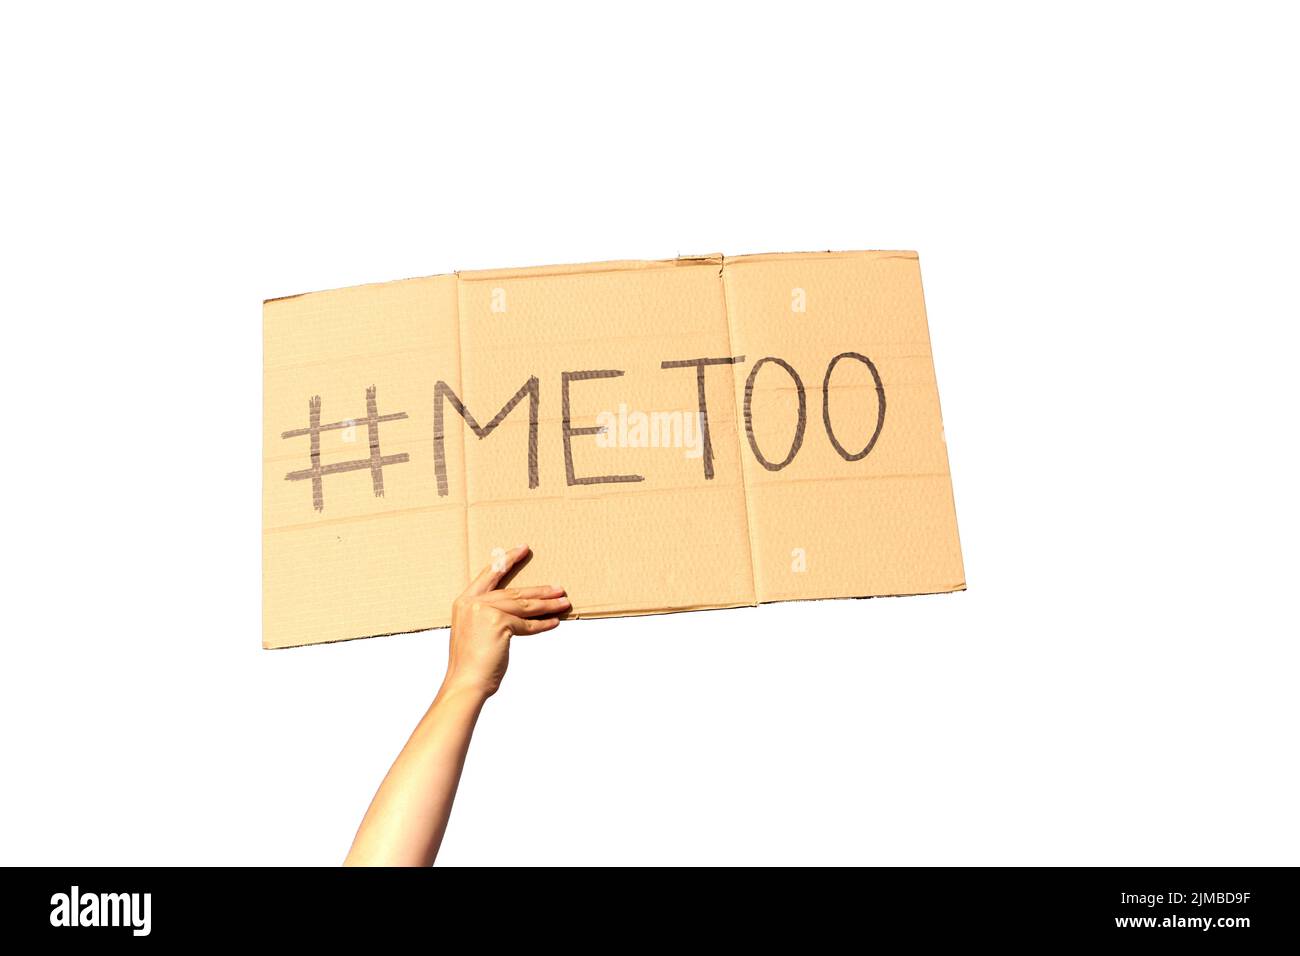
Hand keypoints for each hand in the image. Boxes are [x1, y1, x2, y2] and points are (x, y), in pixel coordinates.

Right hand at [443, 545, 567, 699]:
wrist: (465, 683)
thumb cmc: (471, 664)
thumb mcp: (476, 632)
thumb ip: (489, 617)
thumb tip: (517, 614)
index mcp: (464, 601)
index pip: (489, 574)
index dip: (507, 561)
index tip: (523, 549)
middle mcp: (472, 602)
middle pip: (513, 592)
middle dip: (539, 590)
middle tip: (558, 587)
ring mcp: (485, 611)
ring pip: (523, 605)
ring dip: (547, 604)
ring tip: (564, 602)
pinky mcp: (499, 622)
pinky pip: (527, 624)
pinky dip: (542, 624)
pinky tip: (555, 622)